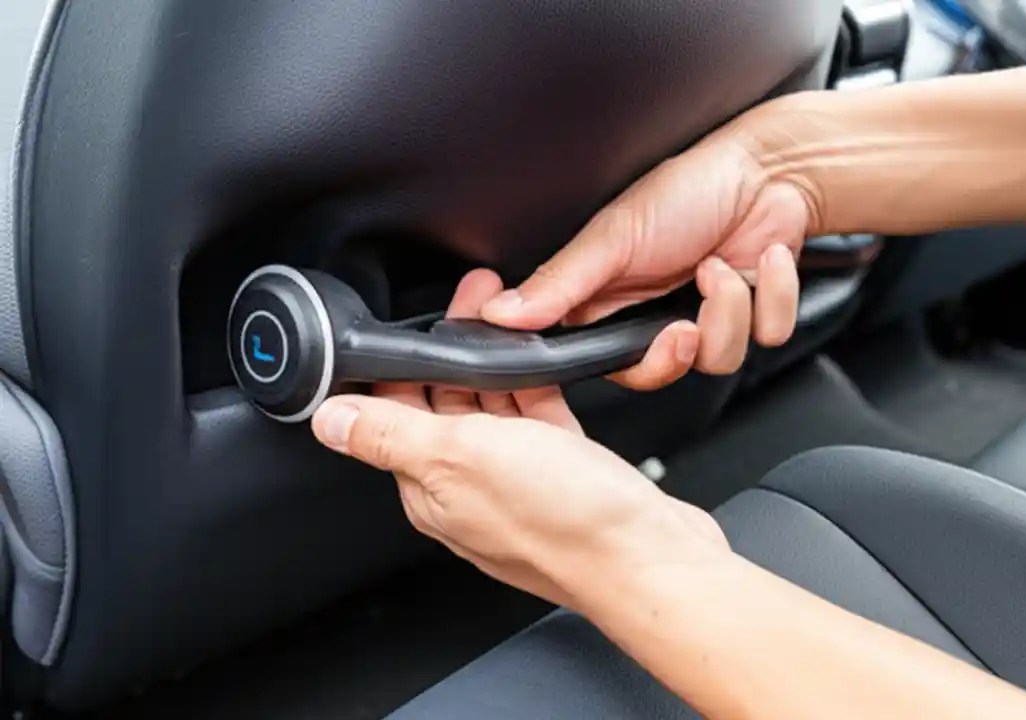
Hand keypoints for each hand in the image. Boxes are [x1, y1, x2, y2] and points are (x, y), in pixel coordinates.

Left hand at [311, 269, 728, 608]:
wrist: (648, 557)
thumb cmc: (565, 522)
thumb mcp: (461, 457)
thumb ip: (391, 435)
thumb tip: (327, 421)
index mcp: (432, 488)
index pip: (395, 414)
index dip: (403, 362)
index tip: (419, 320)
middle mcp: (471, 487)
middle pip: (445, 406)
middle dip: (452, 351)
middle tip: (473, 303)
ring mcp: (520, 481)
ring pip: (494, 409)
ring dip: (496, 363)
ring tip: (510, 321)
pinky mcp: (564, 474)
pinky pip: (539, 420)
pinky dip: (536, 388)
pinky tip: (544, 365)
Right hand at [480, 136, 812, 389]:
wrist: (768, 169)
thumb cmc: (686, 188)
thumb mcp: (613, 237)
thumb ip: (558, 283)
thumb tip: (499, 313)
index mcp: (610, 300)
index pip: (599, 360)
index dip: (618, 364)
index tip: (633, 343)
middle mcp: (654, 314)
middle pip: (659, 373)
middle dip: (677, 350)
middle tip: (684, 324)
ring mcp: (706, 316)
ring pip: (717, 360)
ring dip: (729, 307)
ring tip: (721, 264)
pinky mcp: (755, 314)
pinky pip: (767, 335)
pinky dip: (771, 294)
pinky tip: (765, 258)